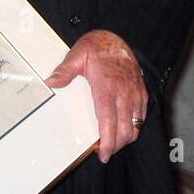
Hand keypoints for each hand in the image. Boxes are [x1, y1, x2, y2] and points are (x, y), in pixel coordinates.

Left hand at [46, 30, 146, 162]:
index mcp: (107, 87)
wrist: (115, 38)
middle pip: (126, 130)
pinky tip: (124, 127)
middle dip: (117, 146)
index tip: (104, 155)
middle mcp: (124, 92)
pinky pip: (141, 115)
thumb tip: (51, 82)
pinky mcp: (141, 91)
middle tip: (106, 152)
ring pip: (136, 125)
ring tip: (115, 142)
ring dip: (126, 138)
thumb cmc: (97, 48)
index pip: (109, 121)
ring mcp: (135, 93)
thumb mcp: (77, 55)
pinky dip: (134, 126)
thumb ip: (65, 71)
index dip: (109, 142)